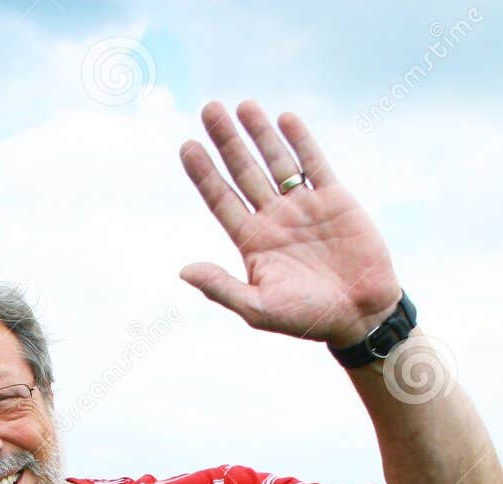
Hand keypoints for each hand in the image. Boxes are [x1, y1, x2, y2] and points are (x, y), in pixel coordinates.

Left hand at [177, 100, 402, 347]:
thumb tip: (184, 270)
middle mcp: (273, 220)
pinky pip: (314, 163)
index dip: (204, 174)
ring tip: (243, 105)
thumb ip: (222, 288)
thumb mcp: (258, 309)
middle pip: (243, 172)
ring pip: (276, 161)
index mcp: (252, 243)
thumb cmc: (307, 319)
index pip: (221, 200)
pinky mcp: (334, 199)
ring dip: (259, 133)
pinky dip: (300, 141)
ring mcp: (303, 207)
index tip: (187, 146)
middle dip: (226, 141)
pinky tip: (284, 119)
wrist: (359, 315)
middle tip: (209, 109)